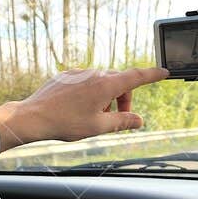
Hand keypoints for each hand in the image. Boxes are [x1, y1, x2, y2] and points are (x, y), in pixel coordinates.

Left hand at [0, 66, 169, 148]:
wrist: (33, 117)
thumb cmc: (65, 123)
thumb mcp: (99, 127)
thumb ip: (123, 121)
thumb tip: (139, 120)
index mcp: (106, 85)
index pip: (137, 77)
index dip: (152, 75)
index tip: (164, 72)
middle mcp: (94, 73)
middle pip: (119, 81)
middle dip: (123, 98)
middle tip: (117, 118)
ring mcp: (79, 72)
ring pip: (102, 81)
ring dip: (106, 97)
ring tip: (94, 116)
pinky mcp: (67, 74)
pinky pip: (86, 80)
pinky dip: (90, 92)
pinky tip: (78, 108)